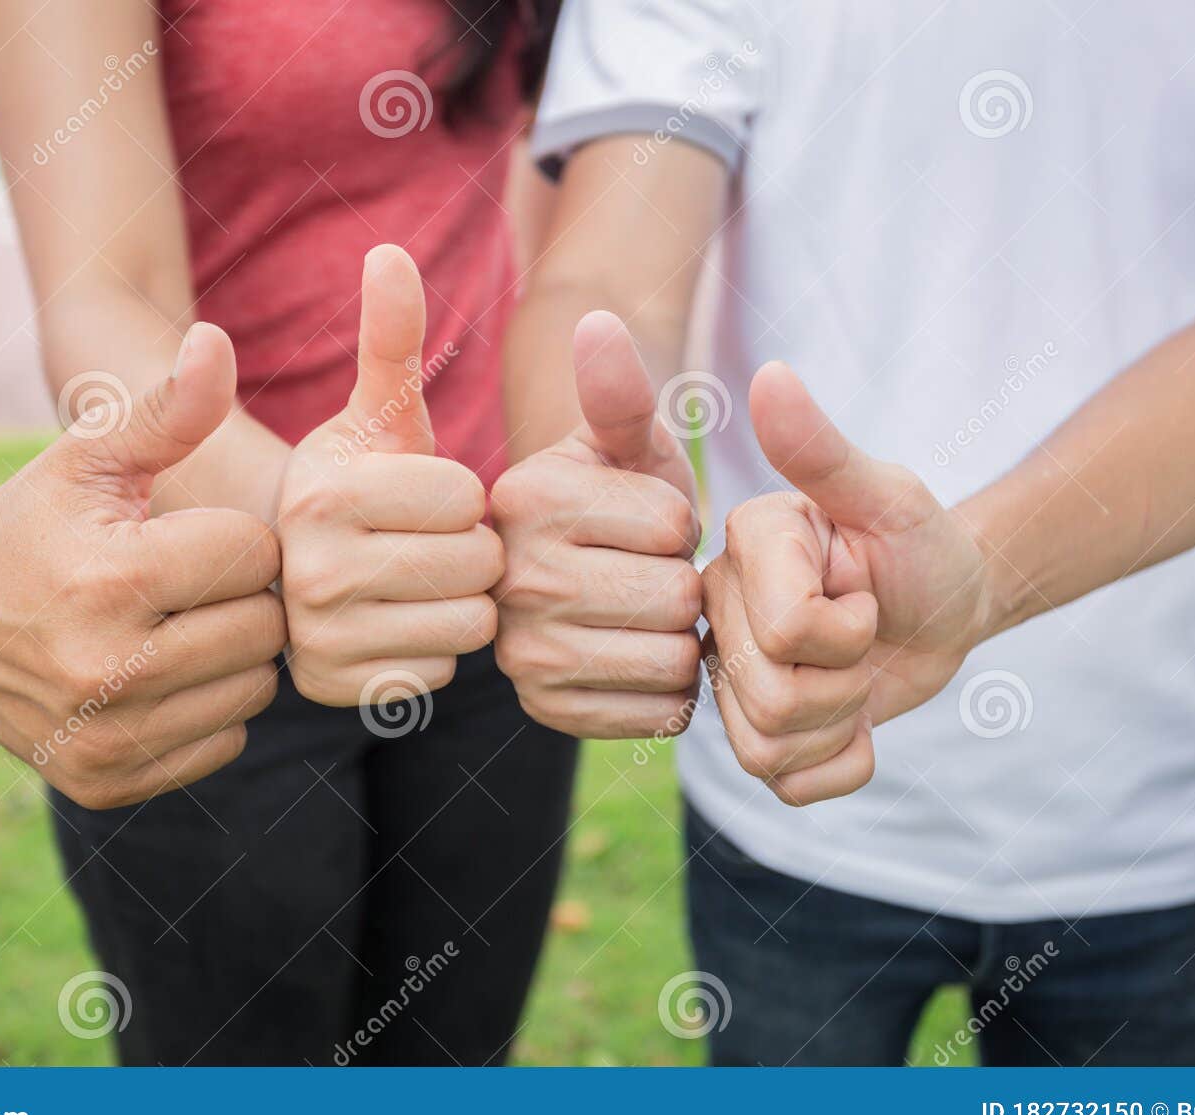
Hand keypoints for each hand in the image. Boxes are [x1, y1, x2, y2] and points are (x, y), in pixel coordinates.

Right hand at [0, 323, 286, 808]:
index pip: (254, 557)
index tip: (181, 538)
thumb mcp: (89, 455)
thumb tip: (220, 342)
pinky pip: (224, 745)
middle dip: (237, 599)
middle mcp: (109, 671)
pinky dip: (207, 711)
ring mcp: (106, 737)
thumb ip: (168, 408)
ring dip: (230, 657)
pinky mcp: (106, 781)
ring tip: (171, 627)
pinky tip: (157, 678)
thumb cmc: (32, 521)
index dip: (229, 540)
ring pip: (253, 692)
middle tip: (183, 585)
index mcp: (114, 580)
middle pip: (263, 630)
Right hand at [276, 246, 501, 706]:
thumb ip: (391, 339)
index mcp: (322, 492)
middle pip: (476, 566)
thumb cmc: (352, 486)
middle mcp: (310, 571)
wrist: (291, 575)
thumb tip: (391, 251)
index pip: (467, 500)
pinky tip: (398, 625)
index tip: (420, 496)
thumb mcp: (372, 415)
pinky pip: (441, 672)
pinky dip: (432, 649)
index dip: (462, 496)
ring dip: (459, 603)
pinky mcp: (340, 694)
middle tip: (423, 543)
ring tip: (415, 583)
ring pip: (469, 626)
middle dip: (468, 552)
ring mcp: (319, 642)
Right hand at [492, 312, 702, 737]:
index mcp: (524, 500)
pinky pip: (659, 713)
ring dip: (681, 640)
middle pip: (672, 598)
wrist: (580, 577)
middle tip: (650, 573)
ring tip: (649, 613)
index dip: (680, 523)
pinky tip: (644, 657)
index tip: (644, 521)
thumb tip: (599, 321)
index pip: (669, 525)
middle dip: (684, 583)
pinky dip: (672, 692)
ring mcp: (522, 657)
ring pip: (670, 659)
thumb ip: (619, 389)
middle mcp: (511, 580)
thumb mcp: (624, 440)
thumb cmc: (615, 498)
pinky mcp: (547, 713)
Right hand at [701, 361, 991, 804]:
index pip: (783, 631)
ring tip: (855, 673)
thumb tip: (770, 375)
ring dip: (843, 722)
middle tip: (866, 635)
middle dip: (848, 679)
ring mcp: (729, 678)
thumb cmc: (921, 539)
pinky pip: (788, 786)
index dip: (846, 628)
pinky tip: (855, 721)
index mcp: (738, 552)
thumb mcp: (887, 494)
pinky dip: (844, 764)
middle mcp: (716, 614)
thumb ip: (822, 448)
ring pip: (769, 751)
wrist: (949, 602)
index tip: (862, 588)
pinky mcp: (755, 737)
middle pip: (771, 700)